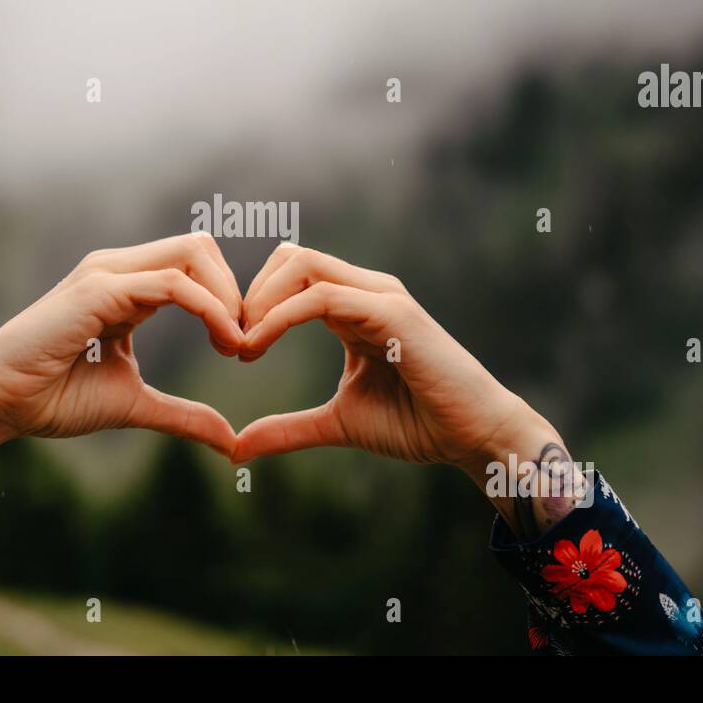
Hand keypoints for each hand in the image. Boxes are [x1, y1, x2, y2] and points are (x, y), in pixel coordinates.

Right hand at [0, 233, 243, 453]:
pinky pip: (173, 283)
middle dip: (236, 291)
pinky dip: (210, 309)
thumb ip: (183, 415)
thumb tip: (231, 440)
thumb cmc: (54, 397)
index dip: (230, 300)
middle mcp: (120, 269)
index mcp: (129, 286)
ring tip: (236, 344)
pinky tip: (223, 341)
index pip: (197, 264)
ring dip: (228, 297)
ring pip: (193, 252)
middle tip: (245, 343)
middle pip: (202, 246)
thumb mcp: (135, 404)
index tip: (242, 349)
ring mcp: (109, 273)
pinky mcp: (100, 289)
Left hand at [232, 244, 571, 533]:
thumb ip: (290, 427)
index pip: (291, 274)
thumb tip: (238, 445)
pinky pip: (321, 296)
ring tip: (241, 345)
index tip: (230, 348)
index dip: (252, 303)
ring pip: (302, 265)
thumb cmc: (418, 424)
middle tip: (229, 342)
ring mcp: (380, 296)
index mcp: (354, 307)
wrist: (473, 436)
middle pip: (291, 257)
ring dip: (260, 301)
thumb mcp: (338, 423)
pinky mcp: (390, 312)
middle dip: (249, 294)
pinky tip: (257, 346)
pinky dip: (280, 316)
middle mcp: (367, 291)